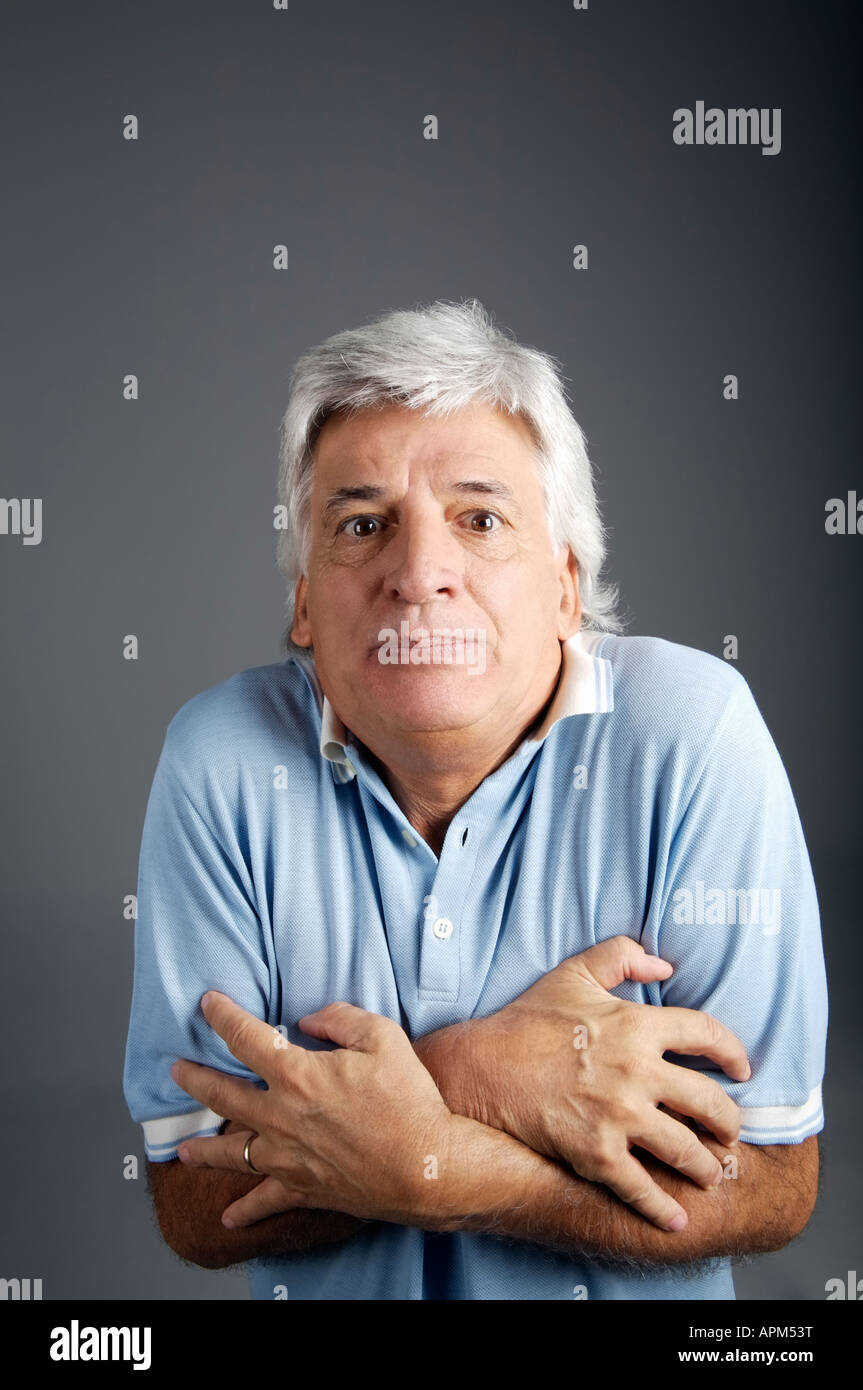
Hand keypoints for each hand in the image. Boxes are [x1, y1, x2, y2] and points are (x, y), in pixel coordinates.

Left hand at [171, 992, 455, 1228]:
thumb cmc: (410, 1100)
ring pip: (230, 1152)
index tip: (207, 1003)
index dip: (223, 1016)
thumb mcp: (382, 1037)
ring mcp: (287, 1157)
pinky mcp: (302, 1188)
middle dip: (195, 1079)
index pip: (246, 1037)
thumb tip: (309, 1020)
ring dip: (203, 1148)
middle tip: (176, 1070)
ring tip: (182, 1148)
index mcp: (297, 1074)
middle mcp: (281, 1116)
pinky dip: (245, 1211)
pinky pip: (264, 1202)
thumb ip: (340, 1018)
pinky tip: (228, 1218)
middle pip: (223, 1094)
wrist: (427, 1168)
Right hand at [455, 936, 750, 1230]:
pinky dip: (662, 1209)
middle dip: (729, 1122)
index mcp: (637, 1025)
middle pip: (709, 1102)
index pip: (707, 1034)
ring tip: (710, 1172)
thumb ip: (622, 956)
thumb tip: (664, 964)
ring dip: (706, 1166)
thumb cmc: (529, 1019)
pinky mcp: (597, 1155)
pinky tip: (676, 1220)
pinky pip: (641, 1188)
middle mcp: (637, 1072)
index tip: (742, 1068)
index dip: (733, 1051)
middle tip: (731, 1132)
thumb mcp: (575, 973)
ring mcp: (619, 1117)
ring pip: (686, 1149)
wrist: (485, 1068)